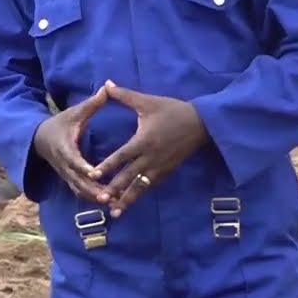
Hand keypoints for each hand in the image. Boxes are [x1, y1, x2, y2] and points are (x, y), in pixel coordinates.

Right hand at [31, 85, 108, 201]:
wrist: (38, 137)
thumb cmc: (60, 123)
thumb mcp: (74, 112)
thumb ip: (92, 103)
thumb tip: (108, 86)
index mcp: (63, 146)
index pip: (73, 159)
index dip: (83, 167)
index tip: (96, 173)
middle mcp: (63, 163)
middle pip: (77, 180)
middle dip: (93, 189)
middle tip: (110, 197)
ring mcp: (65, 173)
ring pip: (79, 189)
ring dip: (94, 197)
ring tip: (113, 203)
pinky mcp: (68, 179)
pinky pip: (79, 192)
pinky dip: (92, 198)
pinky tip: (109, 203)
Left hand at [90, 81, 208, 217]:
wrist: (204, 123)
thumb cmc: (173, 111)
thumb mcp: (147, 101)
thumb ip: (124, 95)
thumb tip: (105, 83)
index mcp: (144, 140)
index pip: (122, 156)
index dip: (107, 166)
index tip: (93, 176)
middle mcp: (151, 157)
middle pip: (130, 177)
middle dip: (115, 190)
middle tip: (100, 202)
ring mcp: (160, 166)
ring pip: (141, 186)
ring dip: (128, 199)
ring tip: (115, 213)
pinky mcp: (167, 171)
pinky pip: (151, 186)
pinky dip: (140, 195)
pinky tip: (130, 204)